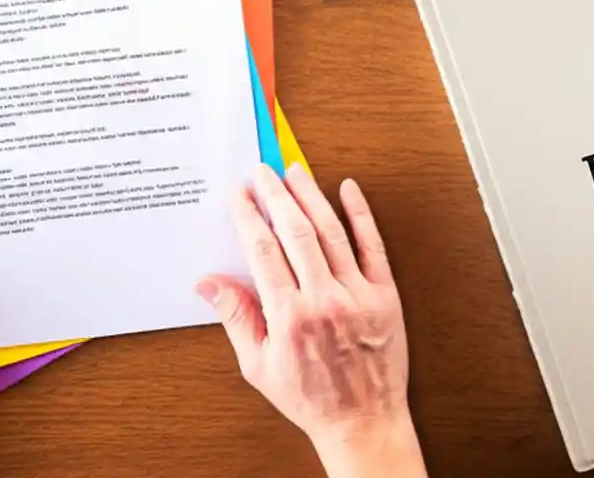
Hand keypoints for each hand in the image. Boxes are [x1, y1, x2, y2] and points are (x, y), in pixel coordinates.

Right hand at [198, 165, 425, 477]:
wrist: (362, 421)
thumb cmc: (310, 397)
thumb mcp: (258, 366)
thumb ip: (236, 318)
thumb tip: (208, 283)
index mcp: (289, 316)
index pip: (262, 250)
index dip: (248, 216)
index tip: (239, 196)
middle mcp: (324, 299)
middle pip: (295, 231)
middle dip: (275, 195)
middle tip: (262, 172)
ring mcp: (358, 295)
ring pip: (332, 232)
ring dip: (311, 196)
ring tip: (295, 172)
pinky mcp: (385, 295)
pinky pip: (373, 246)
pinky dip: (361, 214)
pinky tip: (349, 190)